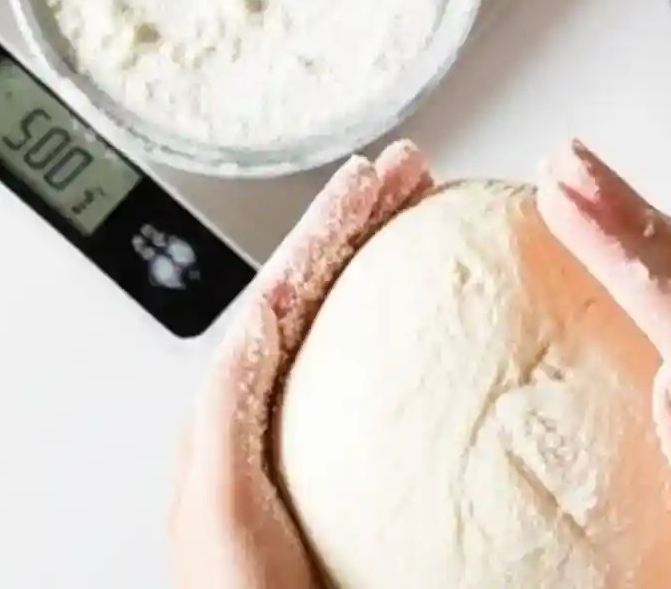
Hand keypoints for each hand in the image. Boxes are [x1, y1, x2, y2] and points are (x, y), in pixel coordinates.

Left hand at [169, 141, 431, 588]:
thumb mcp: (219, 499)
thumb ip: (231, 410)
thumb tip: (262, 316)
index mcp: (240, 409)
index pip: (286, 291)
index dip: (329, 226)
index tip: (372, 177)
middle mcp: (281, 409)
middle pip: (321, 289)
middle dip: (362, 220)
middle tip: (413, 172)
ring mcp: (324, 432)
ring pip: (352, 322)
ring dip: (381, 256)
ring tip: (422, 208)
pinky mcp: (365, 462)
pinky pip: (389, 380)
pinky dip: (415, 332)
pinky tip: (451, 318)